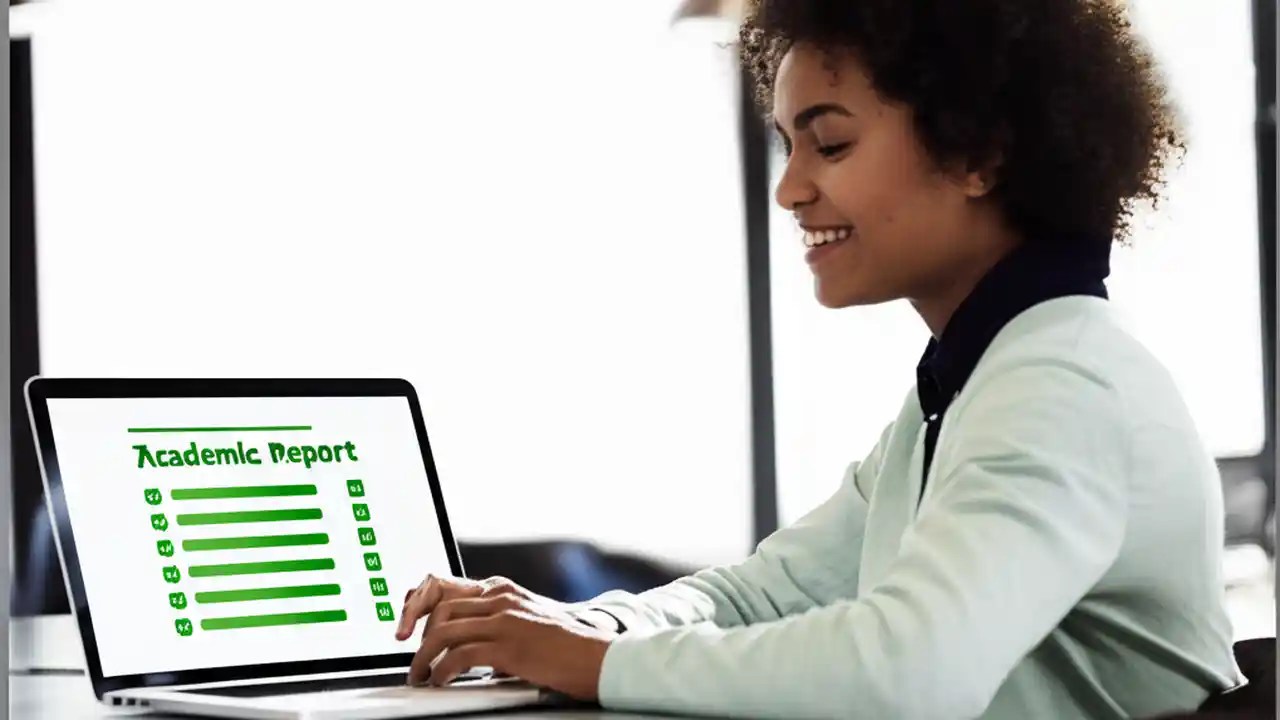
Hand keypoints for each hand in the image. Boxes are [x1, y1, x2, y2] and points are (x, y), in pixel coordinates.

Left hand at [397, 574, 616, 699]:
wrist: (599, 656)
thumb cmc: (567, 644)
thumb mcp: (527, 619)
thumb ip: (495, 620)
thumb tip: (463, 640)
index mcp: (502, 588)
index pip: (444, 585)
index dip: (417, 604)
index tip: (405, 625)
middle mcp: (500, 597)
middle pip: (438, 608)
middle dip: (417, 636)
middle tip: (415, 660)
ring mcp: (504, 620)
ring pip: (443, 632)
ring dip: (424, 658)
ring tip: (422, 675)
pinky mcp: (509, 646)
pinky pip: (459, 656)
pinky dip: (442, 671)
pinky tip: (442, 681)